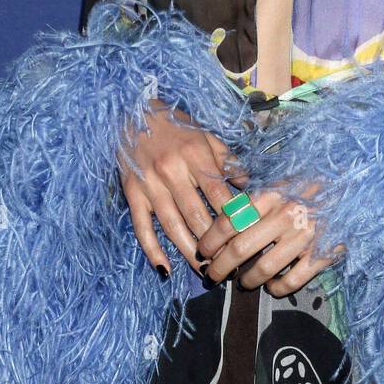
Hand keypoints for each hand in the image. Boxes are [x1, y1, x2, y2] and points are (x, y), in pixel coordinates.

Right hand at [117, 100, 250, 275]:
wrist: (132, 111)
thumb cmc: (176, 125)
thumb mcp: (206, 136)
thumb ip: (228, 160)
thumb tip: (252, 185)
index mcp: (195, 156)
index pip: (219, 194)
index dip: (234, 218)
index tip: (247, 237)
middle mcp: (172, 172)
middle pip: (196, 215)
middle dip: (214, 243)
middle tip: (229, 263)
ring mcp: (150, 185)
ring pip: (172, 226)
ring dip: (189, 252)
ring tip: (205, 272)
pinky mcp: (132, 193)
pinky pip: (142, 227)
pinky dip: (152, 250)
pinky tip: (164, 270)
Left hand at [196, 180, 344, 296]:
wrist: (355, 188)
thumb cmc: (310, 186)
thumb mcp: (280, 181)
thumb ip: (253, 194)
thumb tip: (223, 205)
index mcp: (271, 195)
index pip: (229, 221)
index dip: (210, 240)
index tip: (203, 251)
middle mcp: (285, 215)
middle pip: (240, 249)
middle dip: (220, 267)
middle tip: (213, 275)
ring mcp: (304, 237)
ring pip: (263, 268)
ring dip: (247, 281)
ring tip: (243, 283)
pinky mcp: (322, 254)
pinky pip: (292, 281)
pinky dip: (277, 288)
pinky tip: (273, 286)